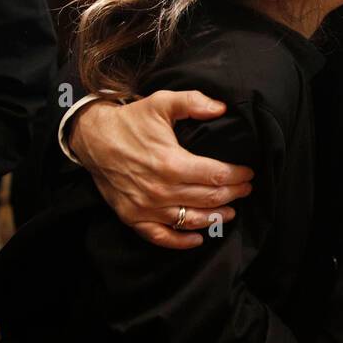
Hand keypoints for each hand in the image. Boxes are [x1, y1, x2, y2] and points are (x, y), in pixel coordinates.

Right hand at [70, 91, 254, 248]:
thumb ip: (193, 102)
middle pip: (209, 198)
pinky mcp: (133, 217)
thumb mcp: (162, 102)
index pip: (216, 175)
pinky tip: (198, 238)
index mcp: (171, 163)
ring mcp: (146, 207)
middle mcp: (160, 189)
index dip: (237, 176)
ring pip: (191, 219)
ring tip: (231, 211)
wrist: (93, 139)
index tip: (249, 173)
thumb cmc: (131, 121)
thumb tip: (222, 108)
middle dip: (233, 194)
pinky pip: (161, 237)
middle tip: (246, 189)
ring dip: (215, 217)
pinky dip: (181, 241)